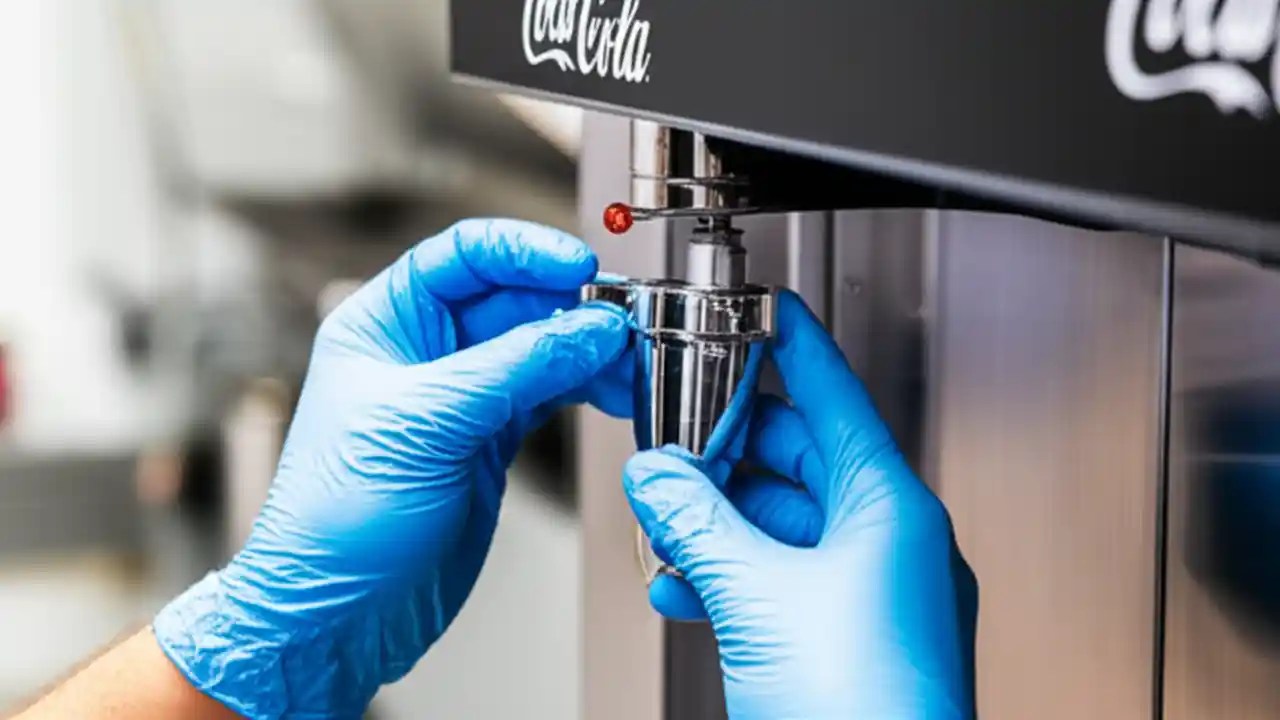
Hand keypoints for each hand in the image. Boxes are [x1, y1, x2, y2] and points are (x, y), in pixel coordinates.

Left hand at [154, 219, 630, 718]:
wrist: (339, 615)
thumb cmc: (336, 520)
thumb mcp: (428, 424)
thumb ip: (517, 369)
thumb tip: (589, 327)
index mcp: (385, 324)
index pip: (463, 256)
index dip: (524, 250)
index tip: (579, 263)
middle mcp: (424, 353)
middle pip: (514, 298)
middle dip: (572, 304)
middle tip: (623, 319)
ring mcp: (463, 397)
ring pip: (541, 347)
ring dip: (590, 349)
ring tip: (632, 361)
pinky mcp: (491, 440)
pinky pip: (551, 393)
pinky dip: (588, 388)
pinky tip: (617, 391)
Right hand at [623, 291, 977, 719]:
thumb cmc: (863, 710)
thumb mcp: (757, 595)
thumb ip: (697, 523)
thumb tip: (657, 477)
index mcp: (890, 508)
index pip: (836, 396)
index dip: (796, 346)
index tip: (770, 309)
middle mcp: (888, 544)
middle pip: (798, 462)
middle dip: (724, 455)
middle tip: (671, 445)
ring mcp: (870, 594)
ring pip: (781, 526)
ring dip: (716, 523)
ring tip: (663, 524)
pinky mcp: (844, 639)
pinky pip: (780, 581)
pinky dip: (729, 573)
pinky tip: (684, 582)